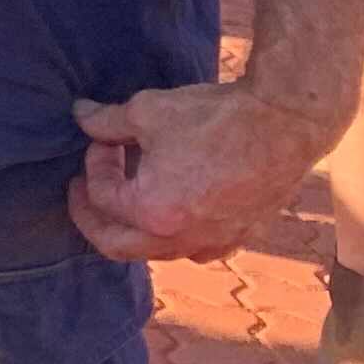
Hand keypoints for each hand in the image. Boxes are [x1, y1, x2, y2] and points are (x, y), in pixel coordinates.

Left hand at [70, 83, 332, 261]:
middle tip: (84, 189)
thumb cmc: (213, 118)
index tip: (101, 139)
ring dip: (134, 226)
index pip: (101, 197)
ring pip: (157, 251)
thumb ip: (105, 122)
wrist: (282, 124)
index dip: (93, 164)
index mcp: (153, 213)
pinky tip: (172, 206)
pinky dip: (173, 234)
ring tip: (129, 192)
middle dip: (92, 217)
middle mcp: (182, 239)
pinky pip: (196, 249)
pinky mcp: (242, 236)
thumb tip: (80, 115)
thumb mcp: (145, 112)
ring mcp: (215, 242)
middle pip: (116, 245)